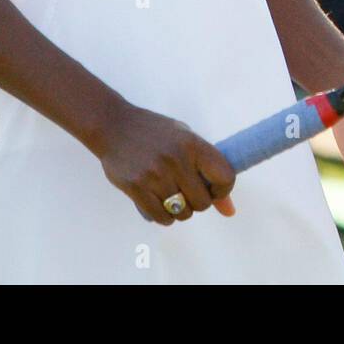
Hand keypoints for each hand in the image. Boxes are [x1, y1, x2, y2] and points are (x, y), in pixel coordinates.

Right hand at [92, 101, 237, 224]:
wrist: (114, 126)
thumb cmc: (156, 132)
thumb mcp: (186, 139)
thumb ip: (209, 169)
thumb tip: (229, 210)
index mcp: (193, 144)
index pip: (225, 176)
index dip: (223, 190)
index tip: (214, 190)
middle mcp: (176, 159)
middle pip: (203, 202)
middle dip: (199, 202)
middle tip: (189, 193)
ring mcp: (155, 175)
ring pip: (182, 212)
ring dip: (181, 211)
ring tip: (173, 197)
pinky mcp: (135, 187)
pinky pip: (160, 217)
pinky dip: (165, 217)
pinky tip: (161, 205)